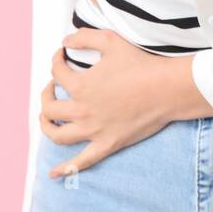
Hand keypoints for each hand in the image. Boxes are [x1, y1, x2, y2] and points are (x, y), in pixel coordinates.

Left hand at [40, 29, 183, 178]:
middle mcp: (82, 110)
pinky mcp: (107, 144)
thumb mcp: (111, 41)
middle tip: (51, 87)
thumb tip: (65, 42)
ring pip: (58, 135)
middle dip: (46, 94)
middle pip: (50, 108)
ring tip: (46, 118)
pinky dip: (66, 169)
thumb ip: (85, 37)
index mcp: (81, 86)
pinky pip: (82, 161)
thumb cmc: (141, 64)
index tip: (61, 56)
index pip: (57, 74)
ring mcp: (94, 131)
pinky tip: (53, 174)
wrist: (166, 88)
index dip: (56, 61)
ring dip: (46, 126)